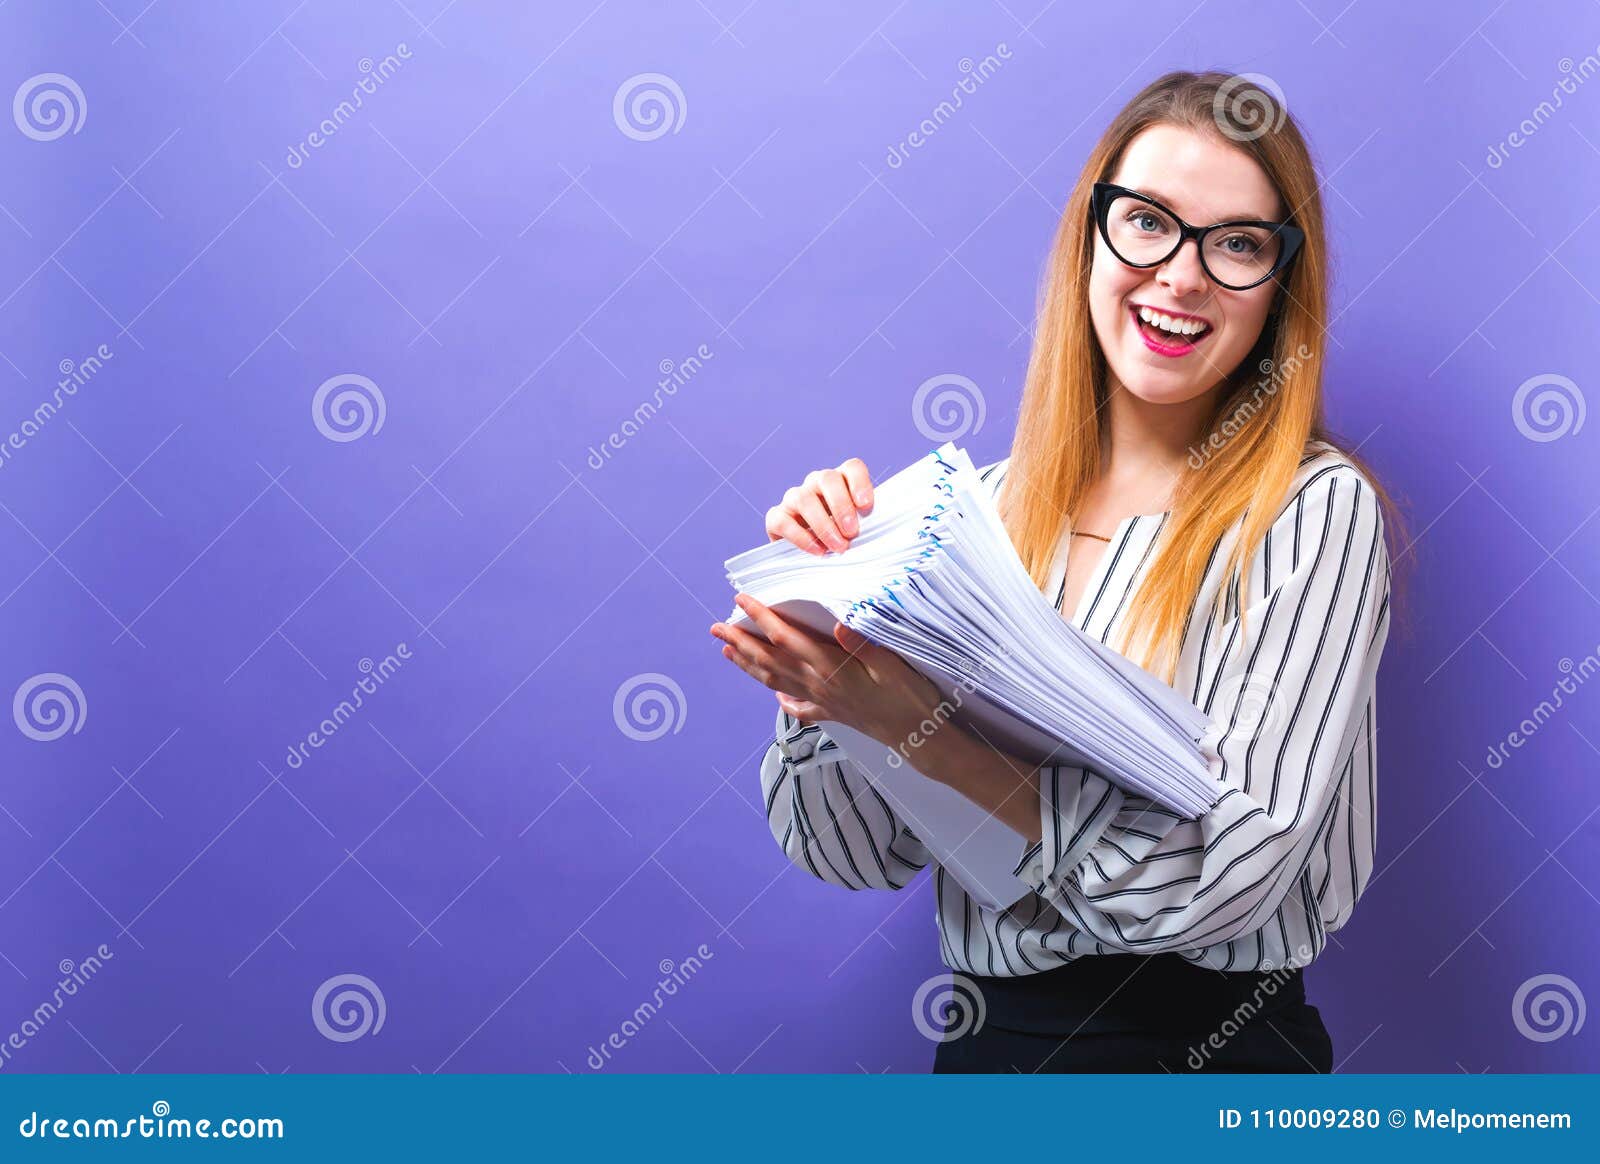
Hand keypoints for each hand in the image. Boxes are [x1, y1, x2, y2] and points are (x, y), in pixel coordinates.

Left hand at [710, 593, 940, 746]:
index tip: (741, 601)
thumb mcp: (892, 665)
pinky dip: (783, 699)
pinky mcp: (832, 713)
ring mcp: (823, 701)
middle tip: (716, 628)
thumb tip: (838, 623)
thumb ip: (864, 645)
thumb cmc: (908, 698)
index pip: (787, 638)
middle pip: (771, 661)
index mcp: (830, 668)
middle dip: (741, 642)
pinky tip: (776, 697)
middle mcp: (819, 685)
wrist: (918, 736)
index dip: (762, 619)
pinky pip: (800, 706)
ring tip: (728, 654)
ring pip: (776, 682)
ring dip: (749, 666)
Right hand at [765, 458, 873, 554]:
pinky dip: (801, 537)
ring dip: (823, 525)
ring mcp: (794, 498)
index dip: (859, 482)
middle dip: (841, 506)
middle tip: (852, 532)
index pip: (852, 468)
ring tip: (838, 547)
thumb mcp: (858, 530)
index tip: (866, 505)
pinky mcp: (776, 516)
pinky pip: (783, 521)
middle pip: (827, 479)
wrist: (812, 558)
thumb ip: (868, 524)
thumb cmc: (842, 540)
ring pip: (804, 498)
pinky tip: (817, 551)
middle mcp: (816, 483)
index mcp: (841, 481)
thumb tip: (882, 531)